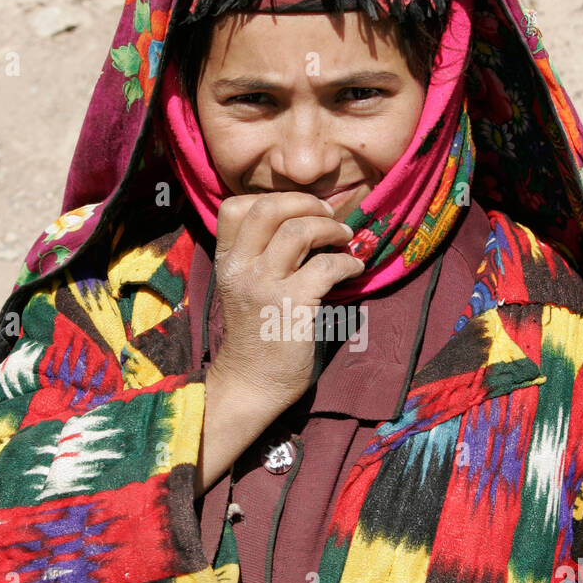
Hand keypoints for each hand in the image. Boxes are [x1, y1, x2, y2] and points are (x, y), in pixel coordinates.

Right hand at [210, 190, 363, 412]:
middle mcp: (241, 268)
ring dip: (330, 228)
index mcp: (227, 261)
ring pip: (298, 231)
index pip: (234, 206)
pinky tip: (354, 269)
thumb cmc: (255, 336)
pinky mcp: (291, 306)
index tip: (301, 208)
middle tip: (329, 215)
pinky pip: (325, 267)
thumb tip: (307, 223)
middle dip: (306, 203)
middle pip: (268, 208)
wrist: (251, 383)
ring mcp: (264, 286)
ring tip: (345, 238)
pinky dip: (347, 262)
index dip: (273, 198)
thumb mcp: (244, 289)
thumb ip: (261, 257)